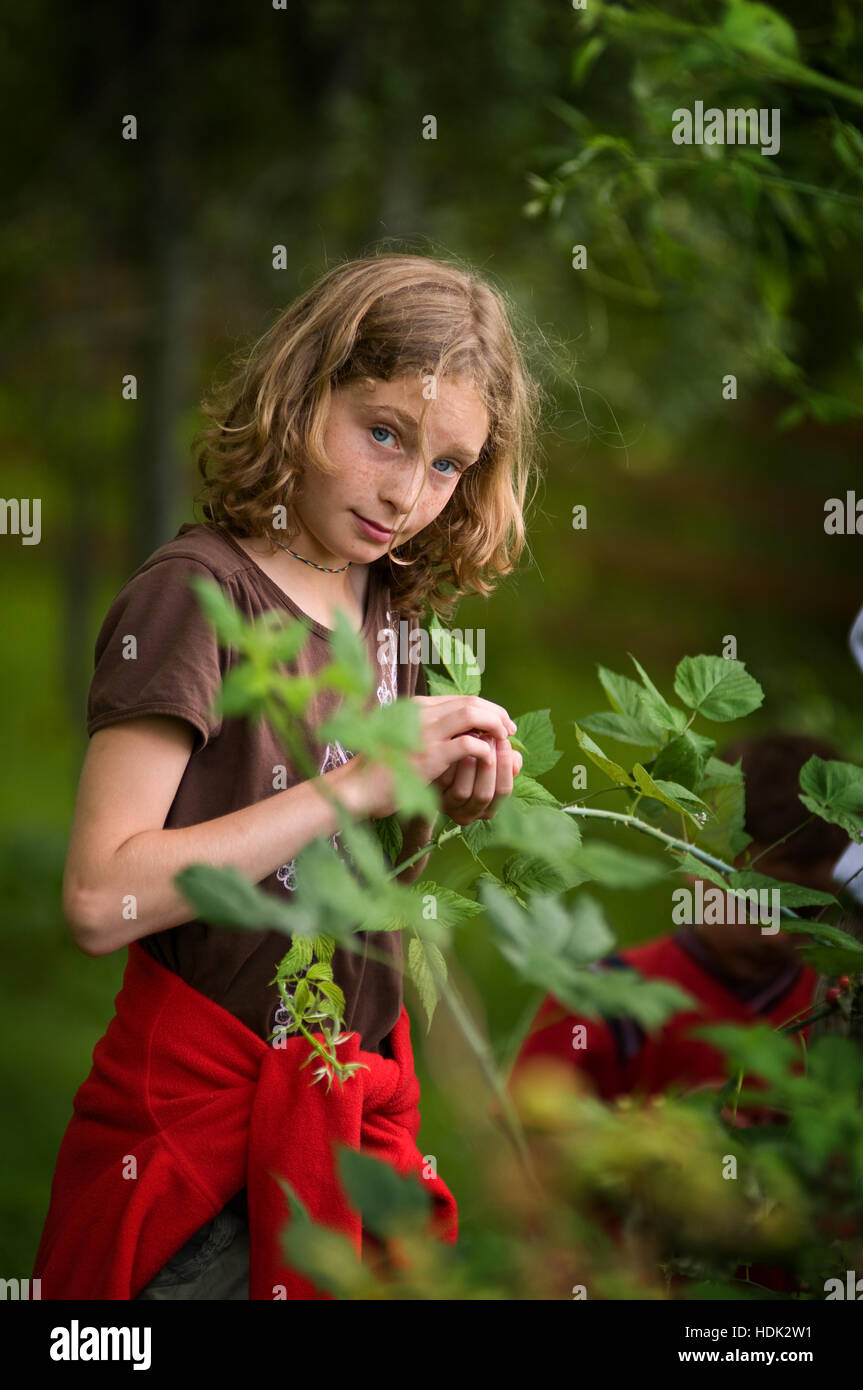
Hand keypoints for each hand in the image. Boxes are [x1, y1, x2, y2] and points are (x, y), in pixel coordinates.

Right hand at [341, 695, 519, 819]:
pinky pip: (468, 744)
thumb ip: (427, 730)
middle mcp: (421, 712)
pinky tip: (488, 759)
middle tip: (510, 731)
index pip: (461, 698)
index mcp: (416, 707)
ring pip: (473, 715)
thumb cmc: (380, 769)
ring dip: (494, 726)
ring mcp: (425, 732)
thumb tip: (458, 731)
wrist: (357, 788)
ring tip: (504, 740)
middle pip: (471, 702)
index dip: (487, 709)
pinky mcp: (430, 755)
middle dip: (496, 714)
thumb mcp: (404, 740)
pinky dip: (484, 749)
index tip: (500, 723)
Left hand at [432, 730, 523, 825]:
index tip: (505, 741)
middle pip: (484, 794)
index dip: (506, 765)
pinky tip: (454, 743)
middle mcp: (469, 814)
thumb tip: (516, 759)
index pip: (503, 791)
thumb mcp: (491, 765)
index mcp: (488, 809)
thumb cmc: (471, 765)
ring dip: (470, 765)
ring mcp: (449, 808)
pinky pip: (444, 783)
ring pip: (463, 791)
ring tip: (472, 740)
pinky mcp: (432, 797)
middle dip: (490, 764)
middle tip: (489, 737)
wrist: (435, 769)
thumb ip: (507, 761)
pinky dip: (451, 764)